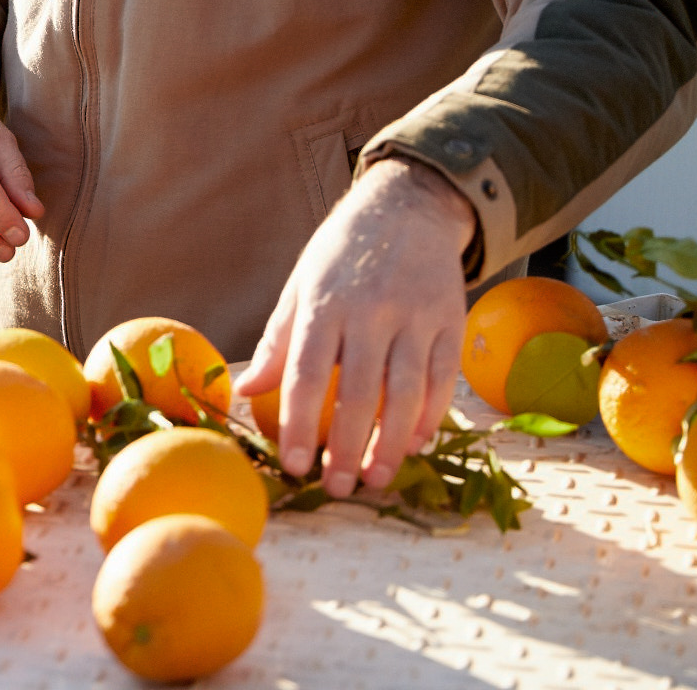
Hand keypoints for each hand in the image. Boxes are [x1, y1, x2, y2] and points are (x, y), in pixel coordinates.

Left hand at [232, 159, 476, 498]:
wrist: (408, 207)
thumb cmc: (342, 253)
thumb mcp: (301, 286)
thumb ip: (278, 342)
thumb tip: (245, 390)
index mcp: (325, 303)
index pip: (307, 374)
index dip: (301, 424)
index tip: (294, 466)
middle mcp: (371, 311)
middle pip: (360, 392)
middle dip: (347, 447)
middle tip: (337, 489)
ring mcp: (416, 318)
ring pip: (406, 393)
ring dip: (391, 443)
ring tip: (375, 479)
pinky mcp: (451, 323)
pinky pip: (443, 381)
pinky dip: (430, 417)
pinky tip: (414, 445)